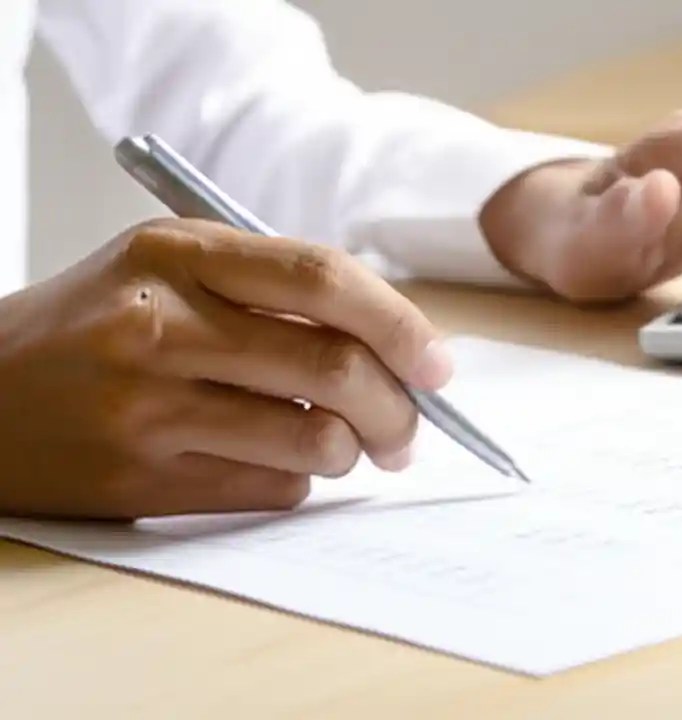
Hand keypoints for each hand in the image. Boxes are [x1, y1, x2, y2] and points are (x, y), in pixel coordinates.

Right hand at [0, 219, 451, 519]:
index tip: (439, 365)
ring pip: (316, 437)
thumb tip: (400, 346)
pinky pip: (275, 486)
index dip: (402, 325)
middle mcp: (162, 323)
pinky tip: (273, 460)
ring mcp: (148, 406)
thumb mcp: (169, 268)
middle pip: (336, 366)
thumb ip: (277, 289)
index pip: (325, 278)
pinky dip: (299, 478)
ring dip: (353, 449)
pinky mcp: (141, 477)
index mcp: (177, 253)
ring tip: (342, 443)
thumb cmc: (96, 326)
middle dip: (401, 407)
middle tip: (411, 427)